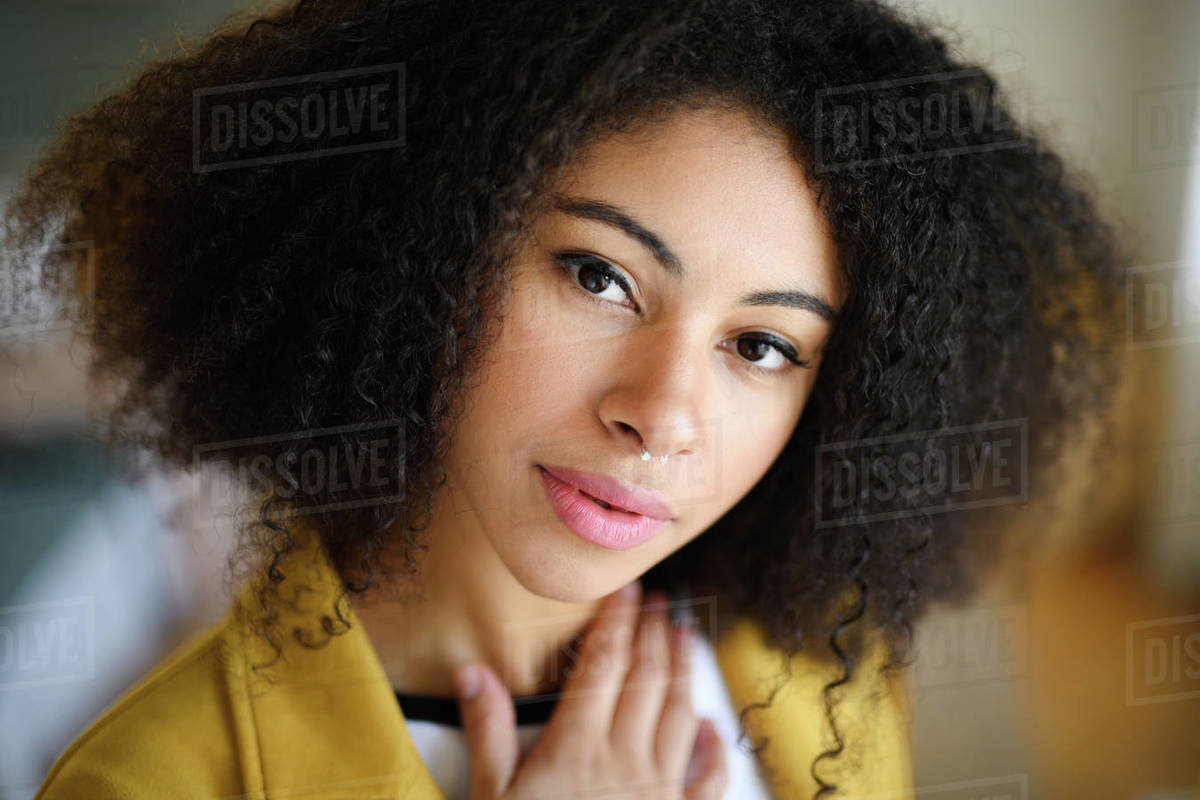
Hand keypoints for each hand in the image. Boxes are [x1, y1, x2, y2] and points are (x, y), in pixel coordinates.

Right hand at [455, 582, 727, 798]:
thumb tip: (472, 670)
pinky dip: (712, 749)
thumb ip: (487, 732)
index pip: (604, 665)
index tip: (627, 590)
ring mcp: (658, 794)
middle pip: (648, 680)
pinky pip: (706, 781)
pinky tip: (711, 727)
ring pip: (681, 717)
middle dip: (655, 633)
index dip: (617, 621)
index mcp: (577, 748)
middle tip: (661, 599)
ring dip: (684, 672)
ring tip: (685, 636)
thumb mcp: (489, 799)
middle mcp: (625, 762)